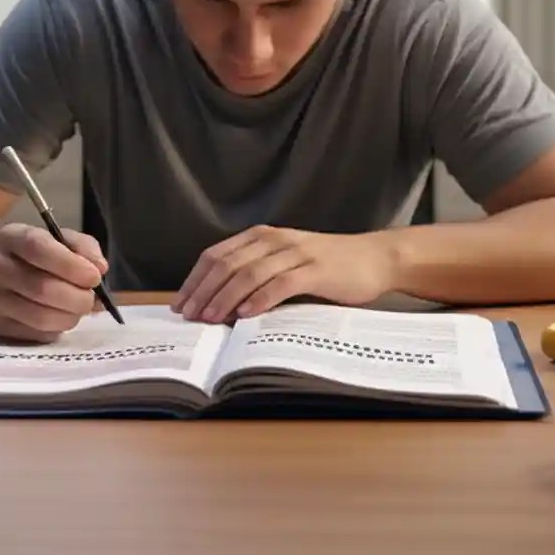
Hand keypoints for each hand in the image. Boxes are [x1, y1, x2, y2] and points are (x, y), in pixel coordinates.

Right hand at [0, 223, 106, 341]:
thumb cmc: (30, 254)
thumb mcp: (56, 238)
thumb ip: (82, 247)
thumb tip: (99, 268)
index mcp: (10, 237)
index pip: (38, 248)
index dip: (70, 265)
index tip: (94, 277)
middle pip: (41, 288)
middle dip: (77, 297)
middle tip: (91, 298)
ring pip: (40, 317)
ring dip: (70, 316)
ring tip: (78, 308)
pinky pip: (36, 334)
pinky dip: (57, 328)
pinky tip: (60, 317)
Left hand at [171, 225, 394, 322]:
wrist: (375, 259)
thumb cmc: (329, 266)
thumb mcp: (286, 263)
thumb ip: (257, 275)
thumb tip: (220, 303)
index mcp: (262, 236)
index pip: (216, 255)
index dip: (195, 279)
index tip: (179, 303)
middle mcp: (275, 239)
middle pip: (227, 263)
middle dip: (203, 291)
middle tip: (188, 316)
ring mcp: (296, 253)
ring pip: (250, 272)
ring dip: (226, 296)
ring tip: (210, 318)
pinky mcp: (316, 270)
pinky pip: (281, 283)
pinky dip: (260, 299)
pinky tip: (245, 314)